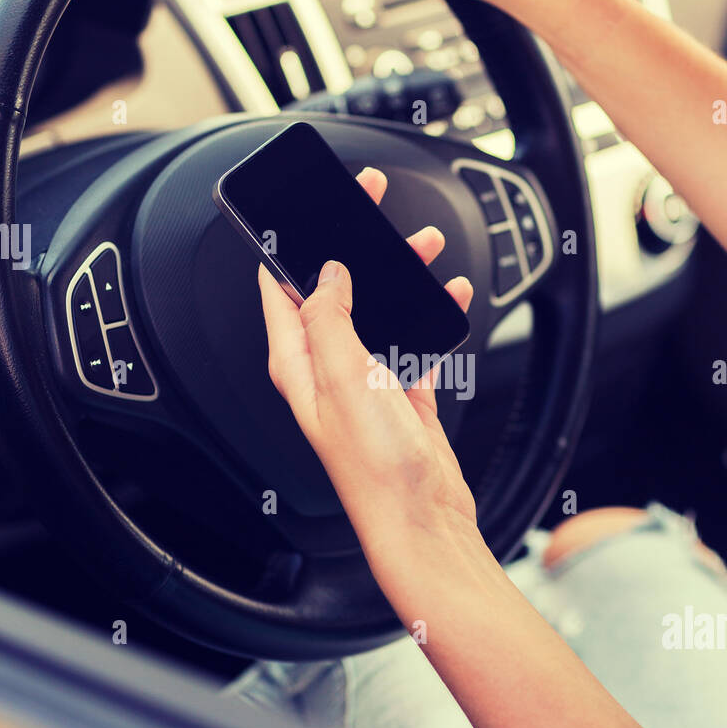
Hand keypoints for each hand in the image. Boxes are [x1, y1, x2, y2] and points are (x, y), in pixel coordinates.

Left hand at [259, 166, 478, 575]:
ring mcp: (366, 384)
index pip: (277, 291)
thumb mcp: (343, 379)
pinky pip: (414, 343)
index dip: (287, 246)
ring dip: (400, 277)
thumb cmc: (376, 469)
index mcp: (298, 365)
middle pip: (334, 292)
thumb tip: (327, 274)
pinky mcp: (402, 397)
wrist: (423, 520)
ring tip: (425, 247)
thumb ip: (329, 319)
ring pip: (378, 312)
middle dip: (355, 247)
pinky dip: (431, 316)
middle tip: (372, 207)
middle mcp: (327, 372)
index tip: (301, 209)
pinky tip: (448, 298)